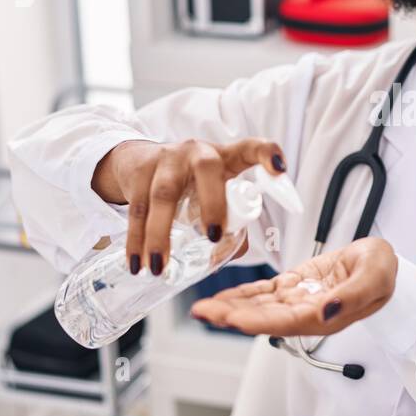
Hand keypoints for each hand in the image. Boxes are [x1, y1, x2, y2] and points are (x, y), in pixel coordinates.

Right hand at [92, 137, 285, 275]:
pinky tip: (136, 263)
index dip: (267, 154)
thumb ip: (231, 219)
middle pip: (206, 170)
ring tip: (159, 267)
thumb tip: (235, 251)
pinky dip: (135, 240)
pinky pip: (137, 209)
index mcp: (225, 157)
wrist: (139, 160)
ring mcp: (166, 159)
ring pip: (163, 195)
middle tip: (213, 237)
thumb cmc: (191, 182)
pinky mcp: (139, 172)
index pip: (250, 148)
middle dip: (211, 203)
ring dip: (160, 235)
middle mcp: (197, 152)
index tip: (279, 168)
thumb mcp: (214, 191)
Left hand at [190, 237, 397, 336]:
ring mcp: (298, 300)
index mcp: (325, 316)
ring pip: (258, 306)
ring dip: (230, 307)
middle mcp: (306, 313)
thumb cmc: (383, 271)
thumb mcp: (375, 277)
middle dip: (231, 316)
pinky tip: (222, 297)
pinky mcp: (293, 285)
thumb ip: (353, 296)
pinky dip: (242, 294)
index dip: (256, 321)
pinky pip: (264, 292)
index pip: (286, 322)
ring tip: (202, 308)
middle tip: (202, 313)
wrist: (381, 262)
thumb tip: (326, 311)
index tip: (231, 319)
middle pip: (263, 318)